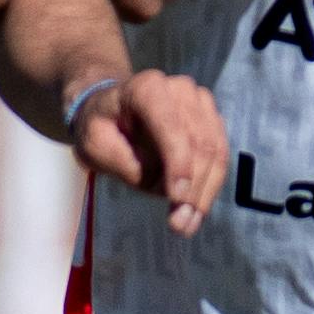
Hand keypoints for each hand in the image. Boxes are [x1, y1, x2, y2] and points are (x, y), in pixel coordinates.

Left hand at [69, 69, 226, 235]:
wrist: (113, 111)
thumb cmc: (99, 128)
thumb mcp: (94, 147)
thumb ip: (124, 164)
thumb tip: (163, 185)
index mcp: (147, 89)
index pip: (171, 127)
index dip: (179, 164)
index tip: (177, 198)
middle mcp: (180, 89)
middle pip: (198, 143)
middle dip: (193, 189)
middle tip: (181, 225)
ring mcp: (200, 102)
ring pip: (215, 151)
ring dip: (205, 192)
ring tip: (188, 224)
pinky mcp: (211, 119)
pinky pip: (219, 155)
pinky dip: (210, 185)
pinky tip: (195, 210)